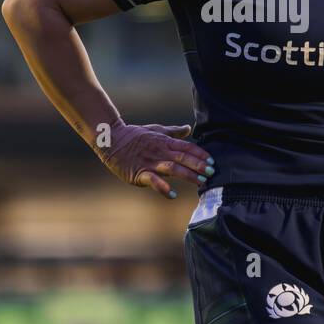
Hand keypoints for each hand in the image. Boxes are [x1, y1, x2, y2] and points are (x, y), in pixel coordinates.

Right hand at [97, 119, 213, 198]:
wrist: (112, 140)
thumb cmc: (135, 135)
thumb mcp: (156, 130)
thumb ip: (173, 132)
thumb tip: (188, 129)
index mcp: (164, 142)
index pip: (186, 147)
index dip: (200, 154)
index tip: (212, 161)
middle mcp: (160, 151)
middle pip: (183, 157)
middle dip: (198, 165)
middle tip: (211, 172)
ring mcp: (150, 162)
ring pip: (172, 168)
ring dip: (187, 175)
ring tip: (200, 182)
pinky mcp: (139, 173)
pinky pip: (153, 181)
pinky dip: (163, 188)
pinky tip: (172, 194)